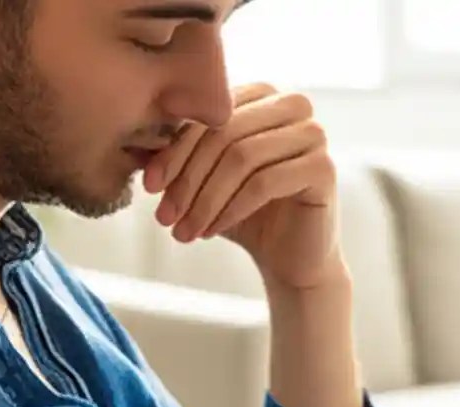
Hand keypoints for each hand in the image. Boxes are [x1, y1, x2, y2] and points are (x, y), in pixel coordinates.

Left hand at [144, 83, 340, 289]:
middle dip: (187, 178)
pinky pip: (264, 183)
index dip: (173, 150)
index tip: (149, 187)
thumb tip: (135, 145)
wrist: (290, 258)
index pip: (207, 113)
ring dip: (205, 199)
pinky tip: (212, 231)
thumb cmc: (246, 214)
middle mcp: (293, 106)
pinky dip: (231, 210)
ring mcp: (314, 135)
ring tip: (184, 231)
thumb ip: (177, 154)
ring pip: (242, 157)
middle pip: (224, 132)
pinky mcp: (324, 169)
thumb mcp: (204, 179)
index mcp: (262, 95)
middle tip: (164, 217)